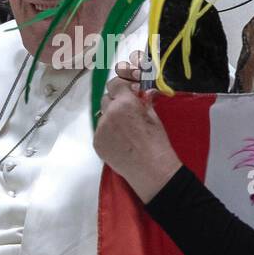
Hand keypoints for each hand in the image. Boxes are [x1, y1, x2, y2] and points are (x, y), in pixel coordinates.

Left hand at [94, 55, 181, 203]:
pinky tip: (120, 141)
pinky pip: (100, 131)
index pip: (115, 84)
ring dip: (111, 117)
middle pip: (106, 99)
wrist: (151, 170)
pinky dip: (108, 132)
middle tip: (128, 112)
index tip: (128, 91)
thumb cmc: (156, 144)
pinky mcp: (97, 143)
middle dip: (116, 102)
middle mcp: (109, 114)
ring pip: (103, 116)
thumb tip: (142, 92)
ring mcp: (100, 129)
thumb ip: (143, 102)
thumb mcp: (154, 118)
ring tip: (125, 131)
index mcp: (125, 104)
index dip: (122, 86)